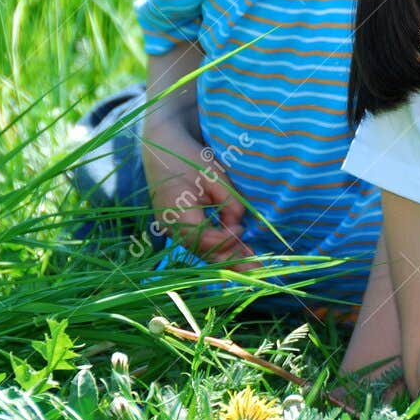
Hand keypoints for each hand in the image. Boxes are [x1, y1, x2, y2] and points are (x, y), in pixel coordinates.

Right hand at [141, 124, 254, 263]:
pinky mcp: (176, 228)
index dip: (225, 238)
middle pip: (203, 251)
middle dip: (232, 260)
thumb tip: (240, 227)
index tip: (241, 228)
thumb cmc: (189, 159)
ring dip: (227, 258)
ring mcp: (170, 230)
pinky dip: (218, 249)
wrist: (161, 150)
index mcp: (175, 212)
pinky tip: (238, 254)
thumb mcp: (216, 177)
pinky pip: (198, 243)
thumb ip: (230, 204)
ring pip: (201, 250)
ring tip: (252, 267)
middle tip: (257, 269)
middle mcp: (170, 227)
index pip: (202, 237)